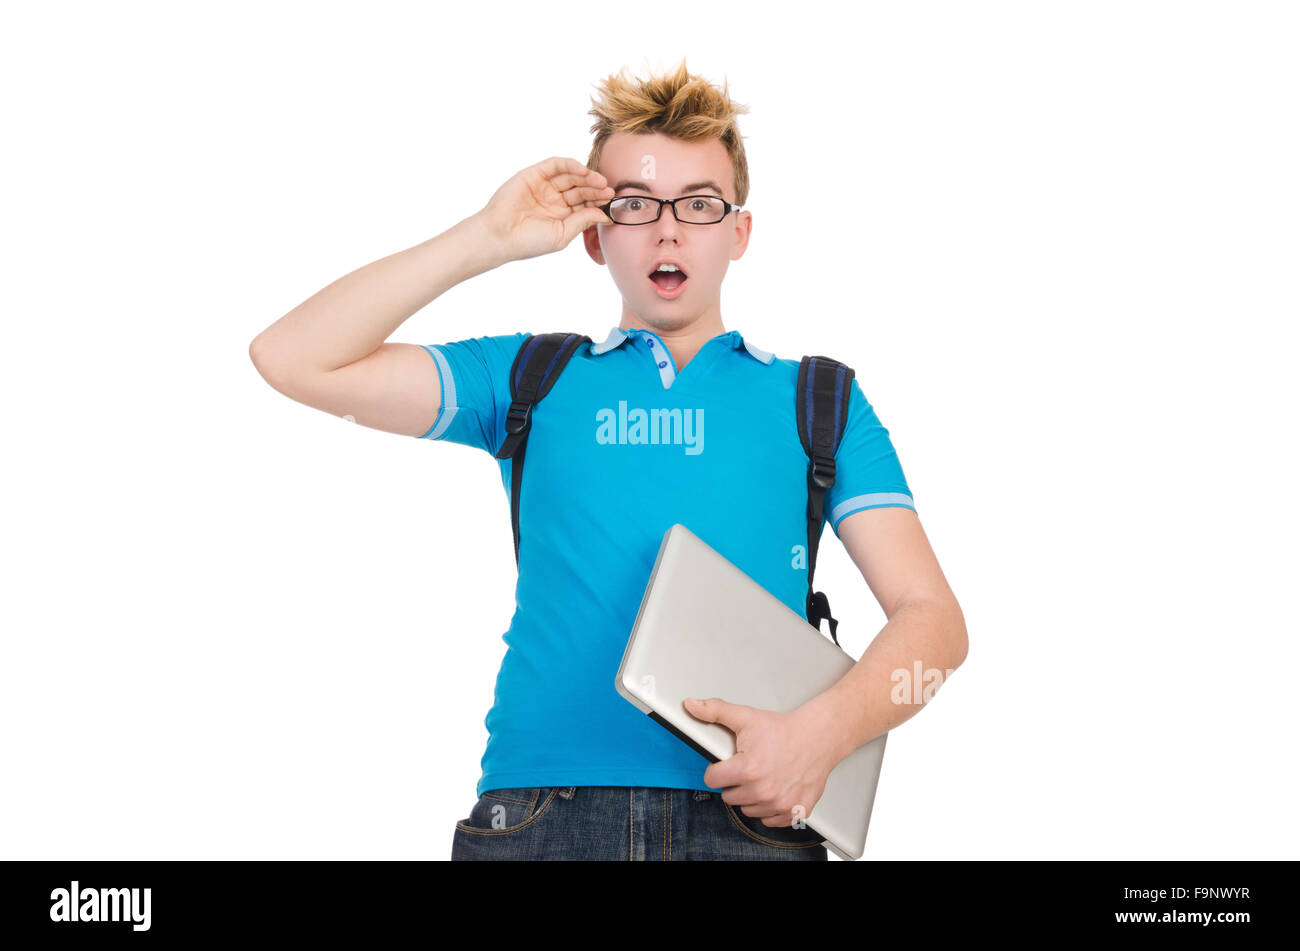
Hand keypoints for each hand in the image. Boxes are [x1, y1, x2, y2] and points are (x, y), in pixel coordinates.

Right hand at [476, 156, 614, 262]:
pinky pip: (556, 165)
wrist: (501, 235)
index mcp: (561, 216)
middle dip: (595, 188)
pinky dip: (571, 165)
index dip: (598, 201)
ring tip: (600, 181)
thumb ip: (583, 221)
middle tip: (609, 190)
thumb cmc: (529, 242)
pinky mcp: (534, 174)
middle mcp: (553, 199)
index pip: (584, 204)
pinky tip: (583, 171)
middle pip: (580, 189)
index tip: (611, 202)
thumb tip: (605, 215)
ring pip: (570, 176)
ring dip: (587, 176)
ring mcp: (544, 186)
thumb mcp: (562, 234)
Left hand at [682, 696, 840, 829]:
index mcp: (748, 769)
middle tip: (748, 767)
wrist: (818, 738)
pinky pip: (769, 820)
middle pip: (728, 797)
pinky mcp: (793, 813)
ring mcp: (779, 804)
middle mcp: (762, 791)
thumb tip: (691, 705)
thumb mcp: (746, 717)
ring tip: (762, 777)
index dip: (716, 770)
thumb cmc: (783, 730)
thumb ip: (715, 711)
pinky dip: (769, 808)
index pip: (712, 780)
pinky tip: (774, 790)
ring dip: (751, 796)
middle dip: (734, 783)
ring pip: (748, 809)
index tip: (726, 764)